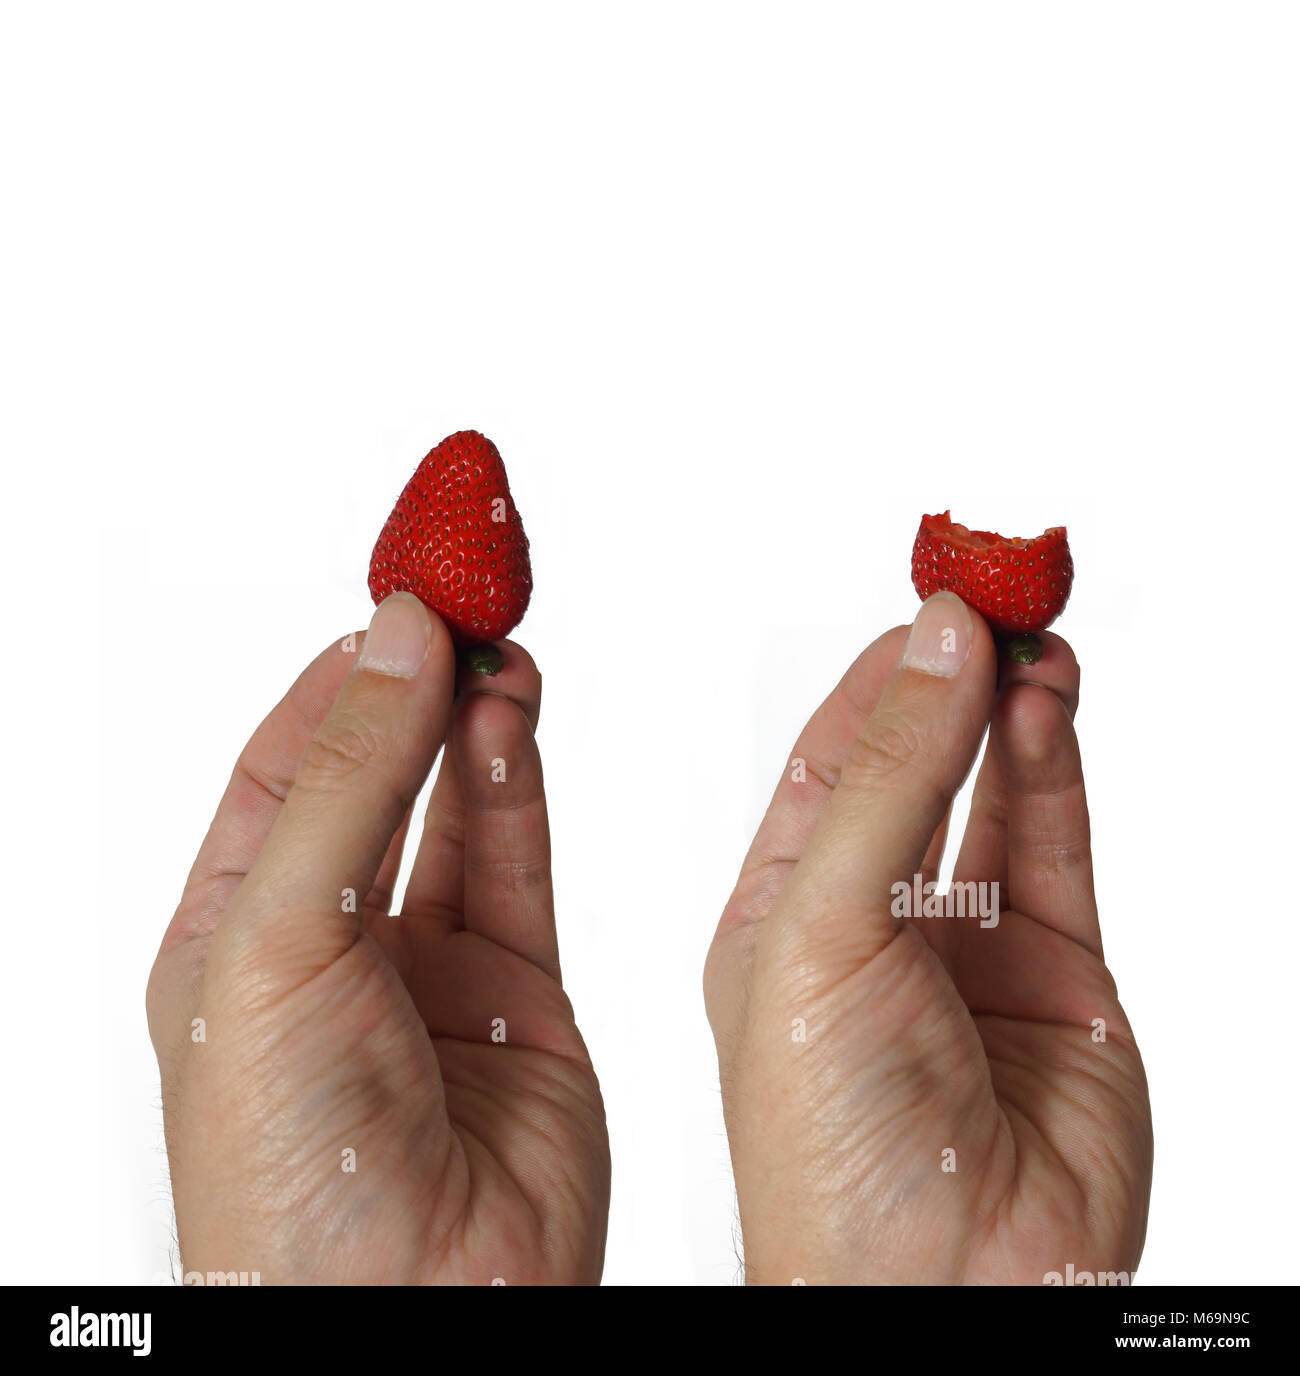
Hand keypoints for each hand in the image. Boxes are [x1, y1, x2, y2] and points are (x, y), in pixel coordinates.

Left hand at [148, 593, 608, 1283]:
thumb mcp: (276, 943)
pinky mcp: (522, 998)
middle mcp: (332, 951)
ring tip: (498, 654)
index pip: (282, 774)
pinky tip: (517, 720)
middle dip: (413, 692)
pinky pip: (519, 866)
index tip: (388, 604)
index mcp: (234, 942)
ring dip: (476, 728)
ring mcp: (430, 975)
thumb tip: (395, 642)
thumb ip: (350, 784)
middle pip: (377, 782)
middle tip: (459, 606)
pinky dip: (521, 786)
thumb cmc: (287, 1177)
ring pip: (457, 815)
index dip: (334, 683)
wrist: (413, 1320)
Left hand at [704, 592, 1151, 1284]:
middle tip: (982, 598)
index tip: (917, 604)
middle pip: (914, 771)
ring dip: (1007, 712)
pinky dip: (1057, 768)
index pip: (825, 766)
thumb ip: (888, 783)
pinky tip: (1048, 703)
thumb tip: (936, 643)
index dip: (870, 681)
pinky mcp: (1058, 978)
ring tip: (1024, 638)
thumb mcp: (820, 932)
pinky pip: (1055, 846)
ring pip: (993, 797)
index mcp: (781, 920)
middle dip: (944, 685)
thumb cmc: (827, 1146)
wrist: (945, 1297)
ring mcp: (969, 953)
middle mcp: (874, 929)